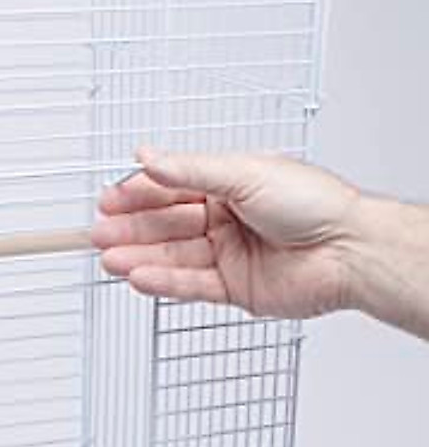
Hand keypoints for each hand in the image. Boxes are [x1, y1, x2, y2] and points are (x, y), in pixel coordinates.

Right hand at [92, 147, 428, 337]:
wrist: (349, 250)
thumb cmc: (315, 204)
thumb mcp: (243, 173)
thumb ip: (190, 170)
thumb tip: (148, 157)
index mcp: (230, 185)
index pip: (172, 189)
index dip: (139, 194)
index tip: (108, 199)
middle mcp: (227, 219)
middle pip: (167, 225)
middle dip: (131, 229)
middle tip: (97, 232)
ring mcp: (229, 255)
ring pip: (174, 257)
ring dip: (140, 257)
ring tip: (109, 258)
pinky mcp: (235, 289)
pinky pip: (190, 285)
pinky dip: (163, 281)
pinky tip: (139, 276)